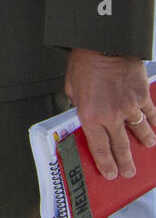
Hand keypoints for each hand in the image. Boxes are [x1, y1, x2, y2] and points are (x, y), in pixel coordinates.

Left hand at [64, 49, 155, 179]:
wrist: (102, 44)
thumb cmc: (84, 63)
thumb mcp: (71, 87)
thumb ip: (78, 104)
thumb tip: (84, 114)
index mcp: (90, 115)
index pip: (99, 148)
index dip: (106, 164)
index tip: (110, 174)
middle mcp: (111, 115)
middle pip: (121, 147)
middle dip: (125, 162)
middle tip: (129, 172)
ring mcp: (129, 107)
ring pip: (140, 132)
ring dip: (144, 142)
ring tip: (146, 147)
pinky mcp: (142, 96)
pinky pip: (151, 114)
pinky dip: (154, 122)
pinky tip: (155, 128)